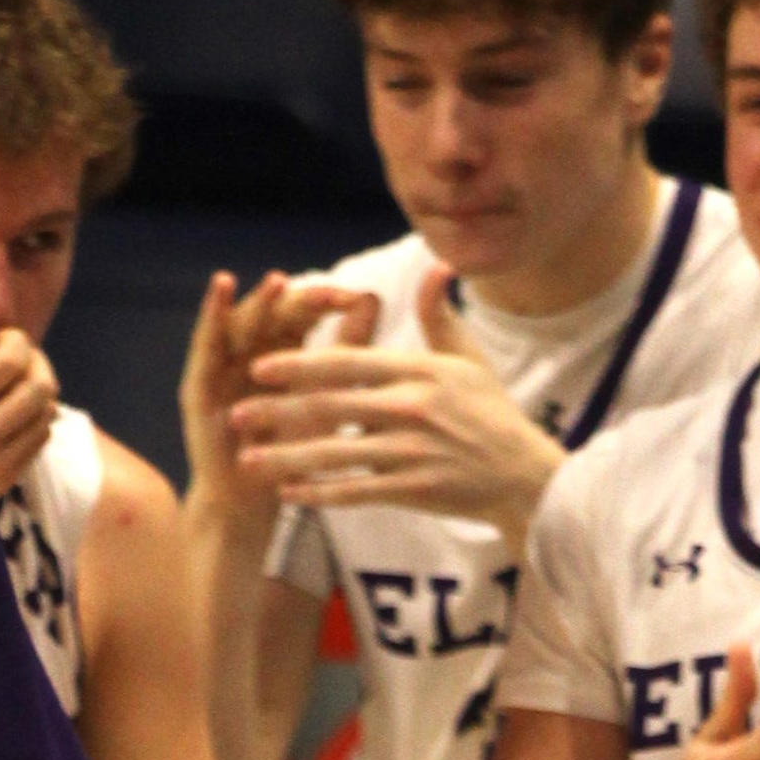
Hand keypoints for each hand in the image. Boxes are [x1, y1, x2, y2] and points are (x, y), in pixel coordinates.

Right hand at [0, 326, 58, 502]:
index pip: (8, 363)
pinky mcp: (3, 482)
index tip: (2, 337)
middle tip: (21, 356)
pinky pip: (39, 440)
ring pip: (45, 415)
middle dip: (37, 362)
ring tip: (20, 382)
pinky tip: (17, 411)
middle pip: (38, 388)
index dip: (16, 341)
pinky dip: (36, 418)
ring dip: (40, 389)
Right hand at [179, 269, 372, 514]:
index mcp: (283, 353)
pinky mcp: (198, 387)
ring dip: (258, 301)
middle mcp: (250, 353)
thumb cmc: (293, 453)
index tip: (355, 298)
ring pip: (240, 323)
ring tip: (279, 281)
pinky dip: (211, 315)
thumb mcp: (326, 397)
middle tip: (326, 290)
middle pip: (272, 314)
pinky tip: (221, 287)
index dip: (325, 302)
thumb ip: (347, 348)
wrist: (253, 505)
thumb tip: (372, 296)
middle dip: (296, 298)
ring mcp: (221, 367)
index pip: (304, 315)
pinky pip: (205, 344)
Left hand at [232, 282, 555, 541]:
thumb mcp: (469, 358)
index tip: (260, 366)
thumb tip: (437, 265)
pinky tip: (288, 494)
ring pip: (337, 454)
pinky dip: (321, 494)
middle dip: (277, 411)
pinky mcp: (415, 490)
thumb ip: (440, 316)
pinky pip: (358, 492)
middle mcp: (413, 408)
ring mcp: (414, 451)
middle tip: (233, 415)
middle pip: (332, 407)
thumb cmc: (493, 414)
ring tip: (246, 462)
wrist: (525, 477)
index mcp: (420, 371)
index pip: (349, 364)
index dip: (301, 365)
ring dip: (287, 458)